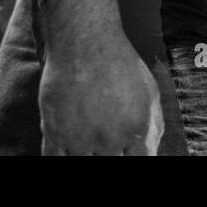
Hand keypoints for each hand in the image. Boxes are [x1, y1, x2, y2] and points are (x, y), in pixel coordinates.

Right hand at [38, 0, 163, 154]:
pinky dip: (61, 159)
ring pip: (82, 165)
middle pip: (110, 165)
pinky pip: (53, 160)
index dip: (131, 158)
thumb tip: (151, 151)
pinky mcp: (54, 133)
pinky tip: (68, 150)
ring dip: (86, 156)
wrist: (84, 41)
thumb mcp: (148, 89)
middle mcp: (109, 139)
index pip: (139, 161)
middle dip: (108, 156)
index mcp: (136, 129)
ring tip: (88, 142)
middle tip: (104, 142)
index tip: (124, 152)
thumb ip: (153, 124)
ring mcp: (80, 138)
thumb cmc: (119, 62)